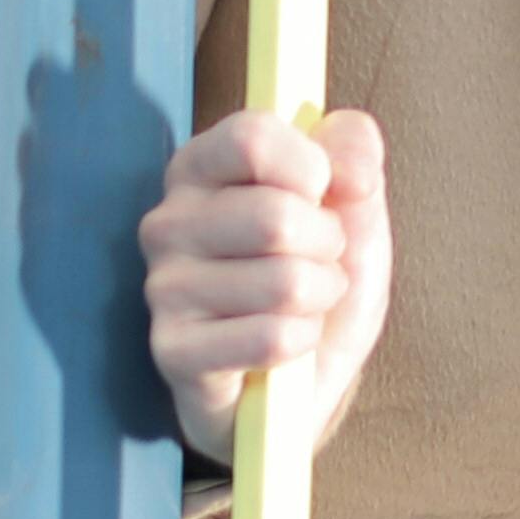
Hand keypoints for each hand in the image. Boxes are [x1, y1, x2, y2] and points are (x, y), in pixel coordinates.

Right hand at [142, 108, 391, 461]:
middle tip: (321, 263)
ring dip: (321, 298)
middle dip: (328, 245)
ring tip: (306, 306)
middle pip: (276, 214)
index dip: (312, 166)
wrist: (300, 382)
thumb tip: (352, 148)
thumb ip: (355, 160)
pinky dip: (302, 342)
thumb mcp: (352, 215)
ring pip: (284, 282)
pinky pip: (271, 338)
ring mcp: (163, 288)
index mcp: (201, 170)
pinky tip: (288, 346)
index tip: (325, 191)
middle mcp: (168, 222)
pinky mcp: (172, 350)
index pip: (252, 136)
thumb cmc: (316, 285)